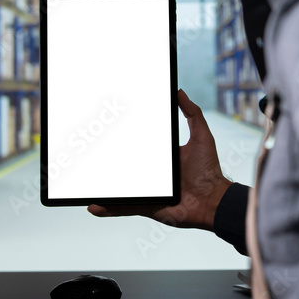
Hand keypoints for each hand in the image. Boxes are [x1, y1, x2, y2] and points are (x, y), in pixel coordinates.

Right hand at [88, 89, 232, 230]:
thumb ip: (192, 113)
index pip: (136, 144)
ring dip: (101, 186)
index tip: (107, 126)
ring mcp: (146, 190)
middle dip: (104, 160)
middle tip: (86, 150)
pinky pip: (123, 207)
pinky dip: (108, 208)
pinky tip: (93, 206)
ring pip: (118, 187)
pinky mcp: (145, 206)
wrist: (213, 201)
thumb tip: (179, 91)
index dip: (121, 137)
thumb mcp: (201, 136)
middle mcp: (151, 173)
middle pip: (122, 165)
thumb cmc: (209, 170)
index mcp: (160, 157)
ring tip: (84, 180)